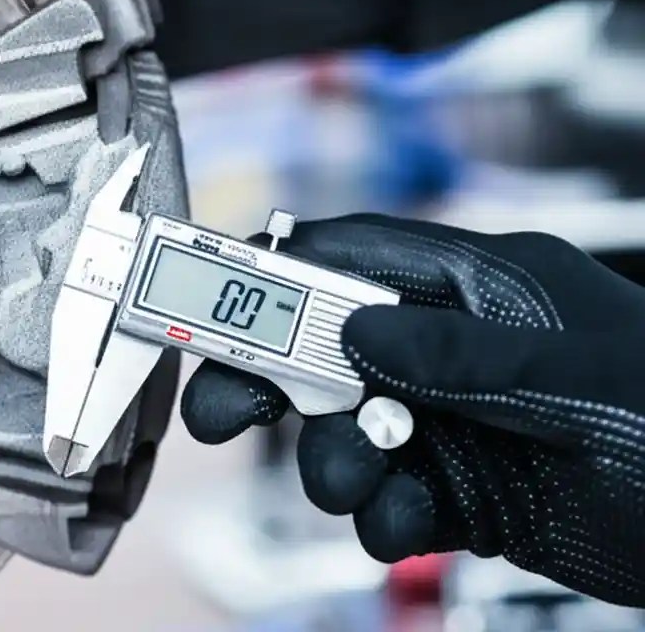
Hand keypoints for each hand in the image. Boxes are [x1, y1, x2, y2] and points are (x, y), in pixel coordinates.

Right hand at [181, 214, 644, 606]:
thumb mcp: (579, 383)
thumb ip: (465, 356)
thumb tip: (362, 333)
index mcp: (485, 289)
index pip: (356, 259)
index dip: (277, 274)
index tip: (208, 300)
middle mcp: (457, 349)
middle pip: (328, 348)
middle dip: (272, 381)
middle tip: (218, 414)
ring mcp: (456, 421)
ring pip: (348, 431)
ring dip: (333, 462)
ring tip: (362, 486)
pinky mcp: (465, 490)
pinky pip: (390, 499)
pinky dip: (382, 518)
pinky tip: (413, 526)